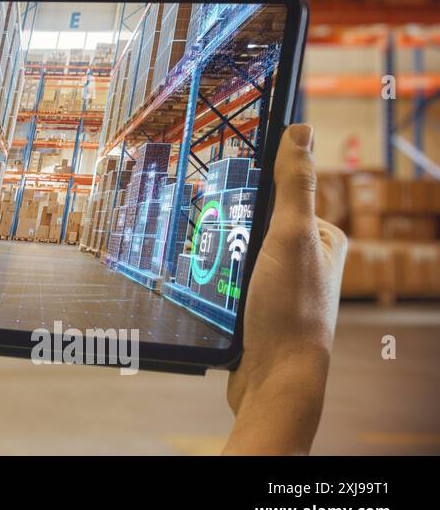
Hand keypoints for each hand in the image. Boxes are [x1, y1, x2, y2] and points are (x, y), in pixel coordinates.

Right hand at [223, 123, 347, 453]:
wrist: (273, 379)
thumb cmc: (289, 309)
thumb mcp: (291, 236)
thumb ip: (295, 185)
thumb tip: (300, 130)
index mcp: (323, 240)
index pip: (280, 195)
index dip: (250, 187)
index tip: (218, 179)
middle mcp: (304, 262)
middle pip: (252, 223)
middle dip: (223, 223)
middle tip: (196, 220)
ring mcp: (278, 287)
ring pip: (233, 253)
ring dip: (209, 253)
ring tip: (185, 248)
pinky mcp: (254, 310)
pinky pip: (224, 280)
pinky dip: (207, 278)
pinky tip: (190, 278)